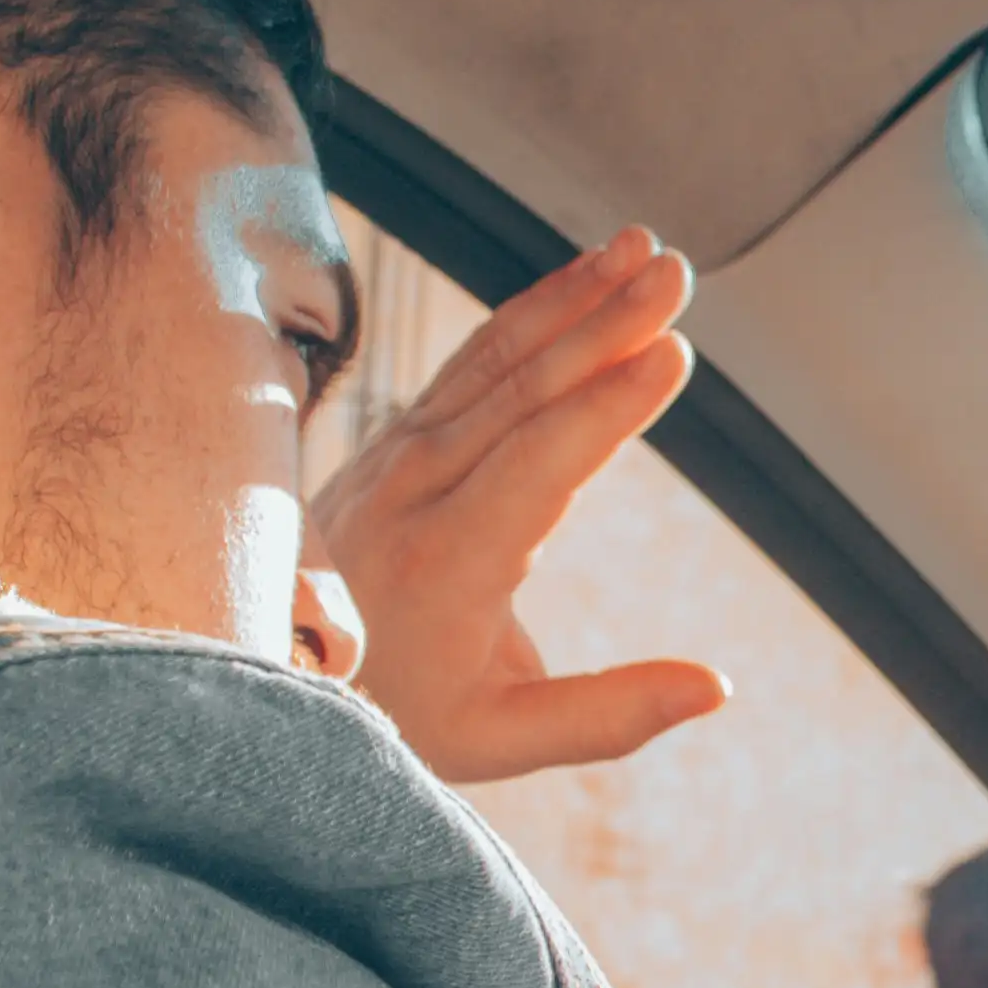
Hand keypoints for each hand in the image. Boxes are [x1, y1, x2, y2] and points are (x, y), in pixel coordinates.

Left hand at [296, 229, 734, 783]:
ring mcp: (396, 451)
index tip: (673, 354)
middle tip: (677, 274)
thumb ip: (607, 717)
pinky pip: (471, 357)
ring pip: (495, 359)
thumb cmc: (400, 713)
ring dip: (573, 299)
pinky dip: (529, 310)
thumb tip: (717, 688)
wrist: (270, 671)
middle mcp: (413, 490)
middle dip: (606, 326)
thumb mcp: (499, 740)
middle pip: (523, 392)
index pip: (539, 466)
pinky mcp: (396, 431)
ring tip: (641, 248)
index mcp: (447, 563)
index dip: (608, 409)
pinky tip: (582, 276)